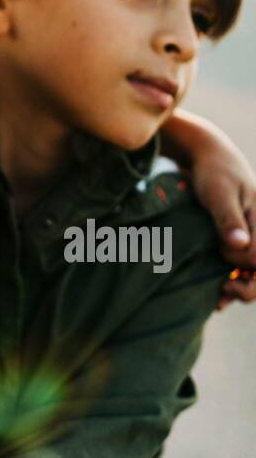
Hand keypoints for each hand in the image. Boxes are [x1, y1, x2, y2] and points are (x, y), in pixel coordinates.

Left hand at [160, 109, 255, 307]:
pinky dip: (232, 282)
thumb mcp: (219, 193)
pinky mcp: (238, 241)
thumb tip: (240, 245)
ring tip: (219, 299)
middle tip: (224, 290)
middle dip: (248, 288)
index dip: (241, 261)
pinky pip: (242, 269)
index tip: (221, 251)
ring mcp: (251, 238)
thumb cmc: (214, 172)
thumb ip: (229, 219)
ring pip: (254, 274)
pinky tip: (218, 296)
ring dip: (240, 289)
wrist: (206, 158)